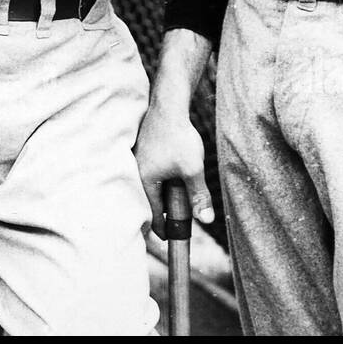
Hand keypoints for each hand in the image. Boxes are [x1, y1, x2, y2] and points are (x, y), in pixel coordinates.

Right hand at [135, 99, 214, 239]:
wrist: (169, 106)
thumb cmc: (179, 137)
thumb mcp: (193, 169)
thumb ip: (198, 196)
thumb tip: (206, 221)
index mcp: (144, 181)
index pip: (152, 216)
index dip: (165, 230)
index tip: (174, 238)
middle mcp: (135, 173)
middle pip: (148, 203)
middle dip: (163, 213)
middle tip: (178, 219)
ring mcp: (137, 162)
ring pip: (148, 188)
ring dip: (162, 195)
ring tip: (177, 194)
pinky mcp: (141, 153)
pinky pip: (148, 175)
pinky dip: (159, 181)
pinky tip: (171, 176)